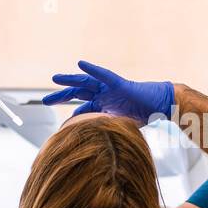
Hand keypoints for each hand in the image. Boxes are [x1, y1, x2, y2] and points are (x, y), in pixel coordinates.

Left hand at [43, 60, 173, 124]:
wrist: (162, 105)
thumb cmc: (145, 115)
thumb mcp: (120, 126)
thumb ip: (108, 130)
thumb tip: (97, 143)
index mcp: (104, 105)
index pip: (82, 108)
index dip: (70, 112)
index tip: (58, 121)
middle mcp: (104, 95)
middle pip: (78, 94)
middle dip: (61, 97)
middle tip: (45, 101)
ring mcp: (110, 88)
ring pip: (86, 82)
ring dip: (70, 80)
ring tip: (55, 79)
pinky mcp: (119, 84)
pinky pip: (104, 75)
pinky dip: (92, 69)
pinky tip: (80, 64)